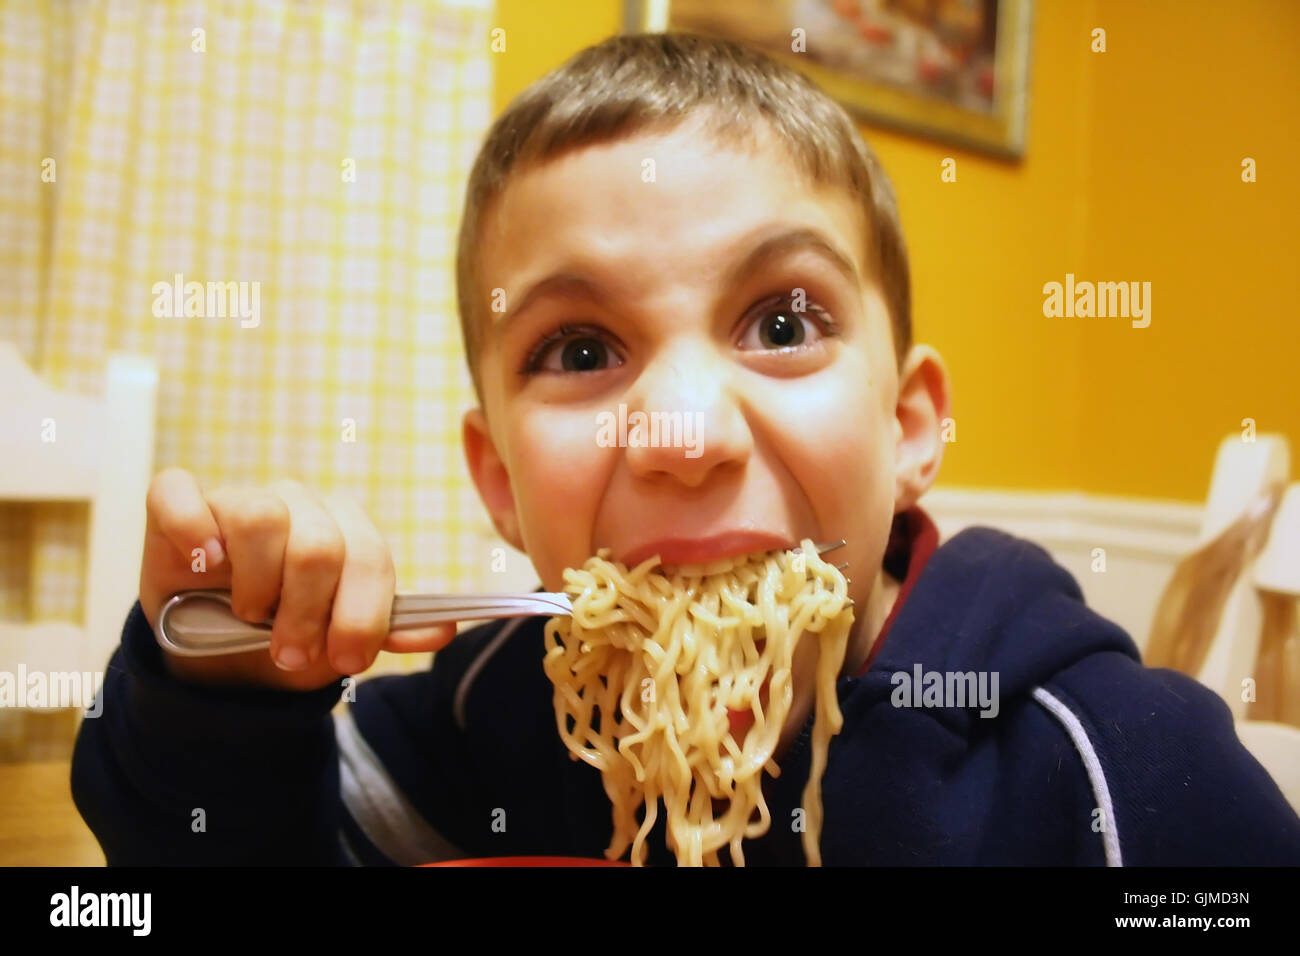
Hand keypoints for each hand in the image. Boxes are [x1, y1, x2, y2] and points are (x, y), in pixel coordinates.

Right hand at [139, 468, 455, 690]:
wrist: (211, 657)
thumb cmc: (281, 638)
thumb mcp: (334, 644)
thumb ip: (386, 631)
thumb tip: (443, 630)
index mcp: (344, 530)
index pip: (370, 557)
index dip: (361, 614)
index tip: (346, 661)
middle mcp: (297, 505)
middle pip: (320, 545)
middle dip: (307, 613)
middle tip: (290, 652)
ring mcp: (237, 498)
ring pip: (261, 517)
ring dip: (258, 585)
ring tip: (250, 616)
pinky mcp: (175, 504)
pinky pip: (180, 495)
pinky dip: (192, 528)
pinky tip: (205, 562)